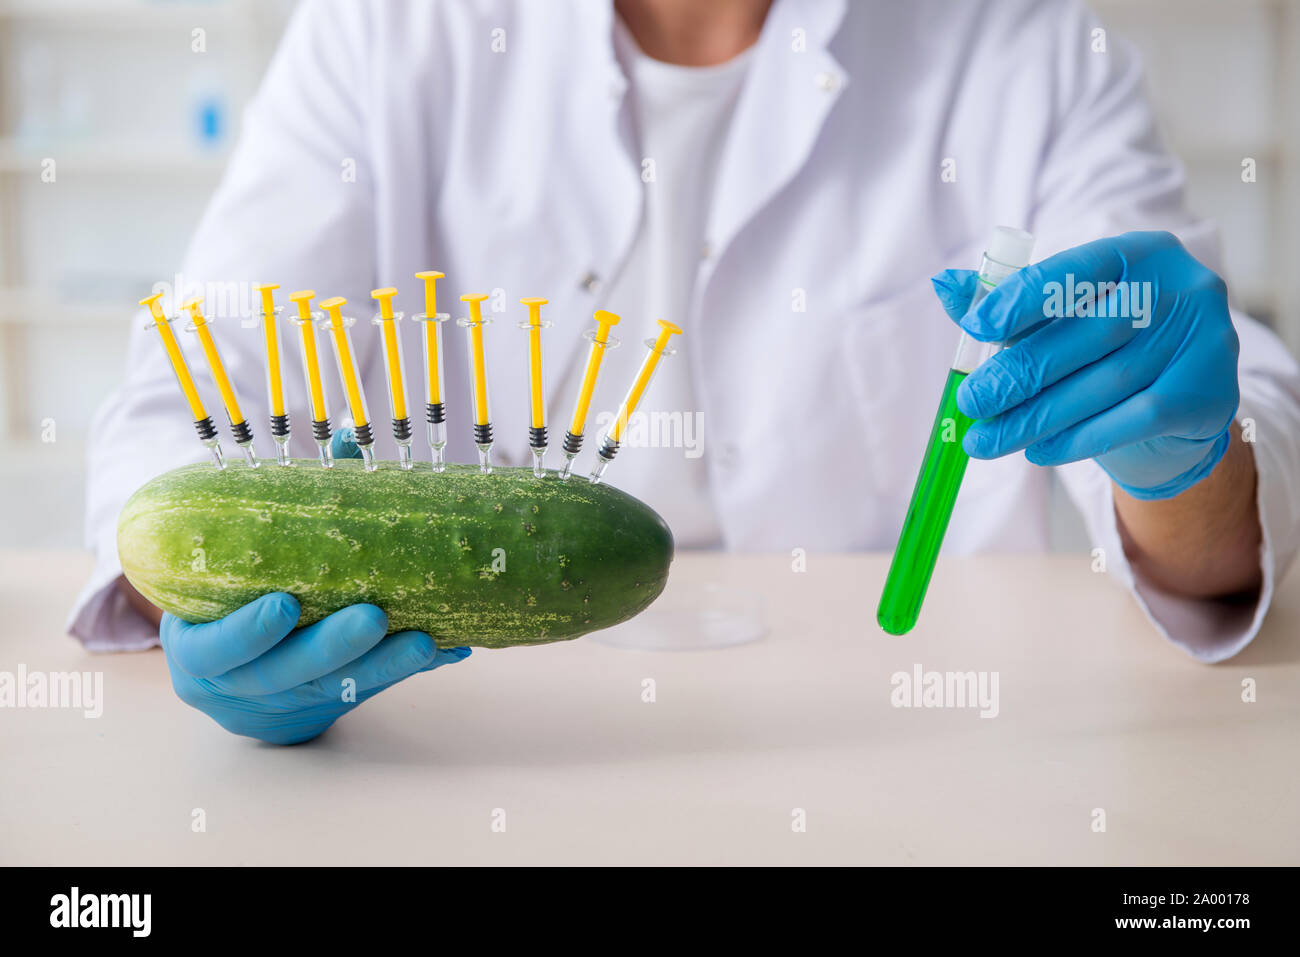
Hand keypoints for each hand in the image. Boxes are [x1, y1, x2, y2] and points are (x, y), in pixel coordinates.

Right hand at [159, 427, 468, 744]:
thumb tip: (343, 436)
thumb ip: (286, 502)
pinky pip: (374, 690)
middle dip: (333, 647)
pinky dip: (410, 669)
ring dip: (386, 665)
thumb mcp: (240, 559)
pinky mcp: (332, 703)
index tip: (283, 604)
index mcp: (201, 649)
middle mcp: (242, 684)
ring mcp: (289, 700)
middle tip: (374, 617)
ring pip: (337, 690)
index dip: (245, 633)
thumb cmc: (234, 595)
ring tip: (427, 640)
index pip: (213, 650)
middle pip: (286, 675)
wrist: (238, 679)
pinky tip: (449, 648)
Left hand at [931, 231, 1238, 499]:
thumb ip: (1009, 301)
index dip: (1022, 299)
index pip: (1075, 270)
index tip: (976, 327)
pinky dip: (1077, 438)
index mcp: (1140, 254)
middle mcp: (1181, 288)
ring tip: (987, 439)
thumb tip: (945, 285)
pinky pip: (1131, 420)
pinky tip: (1038, 451)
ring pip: (1104, 384)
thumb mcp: (1061, 318)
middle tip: (970, 401)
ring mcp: (1203, 340)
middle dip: (1018, 372)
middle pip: (1086, 334)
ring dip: (1035, 417)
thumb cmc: (1106, 351)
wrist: (1174, 413)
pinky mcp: (1208, 395)